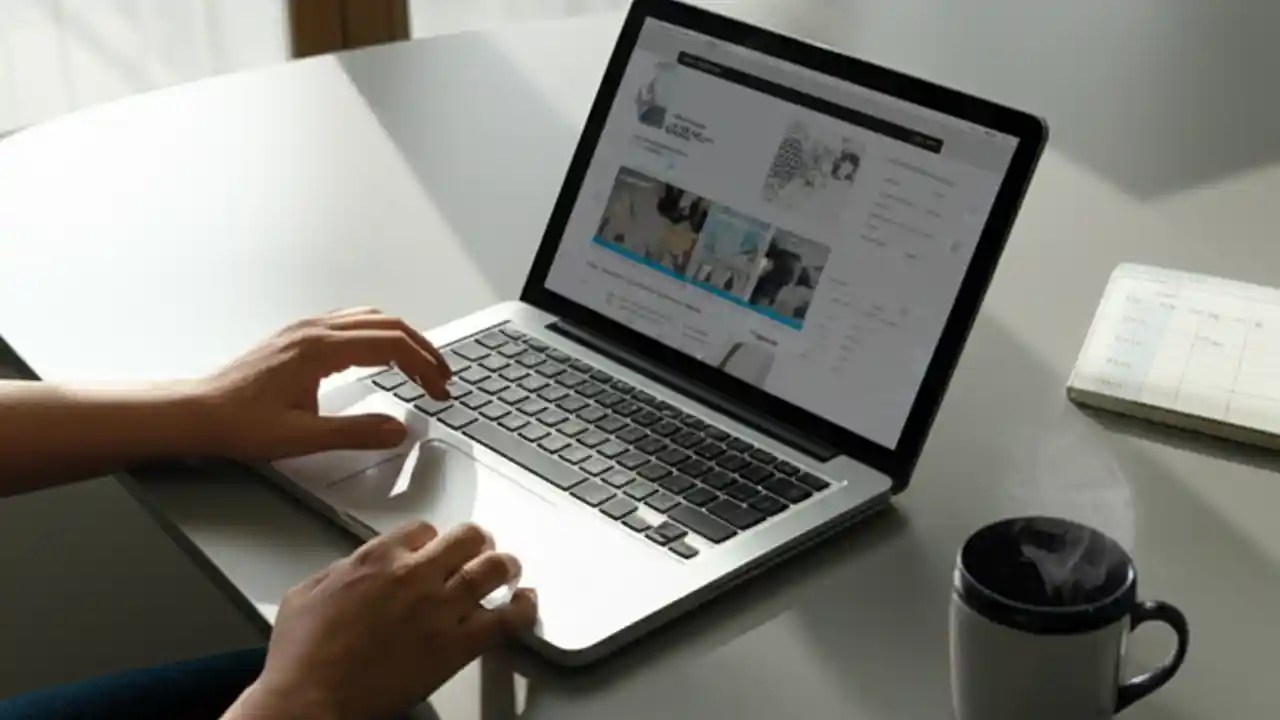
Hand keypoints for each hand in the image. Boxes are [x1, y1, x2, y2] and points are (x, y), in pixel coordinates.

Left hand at [197, 307, 450, 460]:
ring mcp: (306, 330)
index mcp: (320, 349)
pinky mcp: (298, 336)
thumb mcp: (302, 437)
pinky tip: (382, 357)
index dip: (424, 365)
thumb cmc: (239, 423)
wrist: (198, 413)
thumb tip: (397, 430)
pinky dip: (379, 336)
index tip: (439, 389)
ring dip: (402, 339)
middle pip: (387, 324)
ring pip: (370, 318)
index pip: (391, 344)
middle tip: (442, 378)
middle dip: (422, 350)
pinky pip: (351, 323)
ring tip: (420, 367)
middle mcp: (315, 331)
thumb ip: (355, 433)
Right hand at [227, 521, 536, 719]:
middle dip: (476, 540)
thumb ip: (339, 572)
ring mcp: (439, 609)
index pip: (422, 530)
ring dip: (504, 564)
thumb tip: (358, 568)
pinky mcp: (456, 646)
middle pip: (465, 539)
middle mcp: (414, 576)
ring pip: (491, 569)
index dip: (431, 539)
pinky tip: (526, 601)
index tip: (433, 549)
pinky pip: (504, 620)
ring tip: (508, 568)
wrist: (310, 700)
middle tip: (480, 548)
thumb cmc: (300, 657)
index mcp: (376, 559)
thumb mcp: (305, 594)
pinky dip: (522, 608)